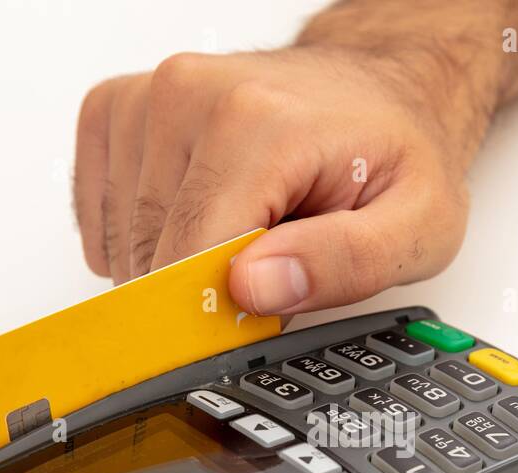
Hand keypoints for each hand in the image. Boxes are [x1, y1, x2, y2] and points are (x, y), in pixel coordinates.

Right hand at [73, 47, 479, 315]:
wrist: (379, 92)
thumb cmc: (395, 153)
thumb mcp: (418, 226)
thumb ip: (345, 262)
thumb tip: (255, 289)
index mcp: (260, 122)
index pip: (190, 259)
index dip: (210, 319)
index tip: (241, 336)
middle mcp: (190, 96)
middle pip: (152, 257)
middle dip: (206, 291)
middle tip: (273, 271)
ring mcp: (148, 98)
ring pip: (122, 243)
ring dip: (177, 265)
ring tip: (245, 233)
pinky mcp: (119, 110)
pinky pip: (99, 213)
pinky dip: (140, 238)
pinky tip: (200, 221)